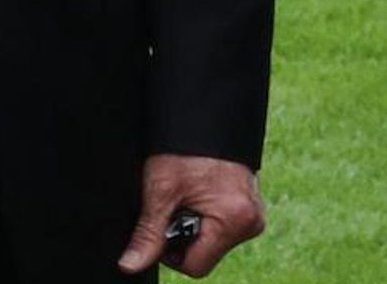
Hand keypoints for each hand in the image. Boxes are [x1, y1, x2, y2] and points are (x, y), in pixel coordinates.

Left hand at [121, 154, 265, 277]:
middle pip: (205, 254)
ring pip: (213, 242)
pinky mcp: (252, 208)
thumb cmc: (188, 149)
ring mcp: (255, 215)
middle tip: (179, 203)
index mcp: (236, 220)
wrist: (210, 119)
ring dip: (197, 226)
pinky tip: (203, 195)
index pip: (196, 266)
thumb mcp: (161, 192)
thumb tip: (131, 265)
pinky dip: (208, 217)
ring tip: (192, 195)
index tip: (164, 224)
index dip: (171, 253)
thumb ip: (148, 234)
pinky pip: (224, 228)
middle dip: (186, 237)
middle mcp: (252, 221)